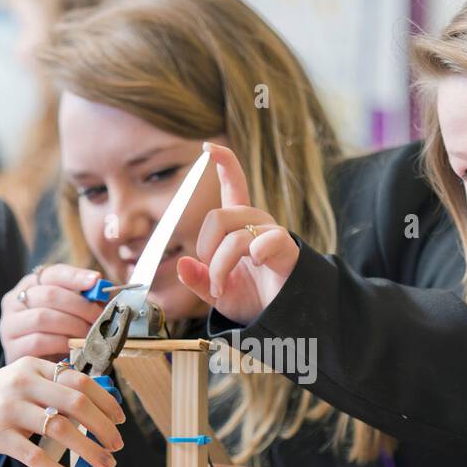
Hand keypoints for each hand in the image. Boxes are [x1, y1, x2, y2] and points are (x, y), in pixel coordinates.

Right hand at [0, 264, 102, 362]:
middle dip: (80, 306)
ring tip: (90, 334)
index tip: (96, 281)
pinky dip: (61, 343)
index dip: (75, 276)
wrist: (42, 368)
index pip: (52, 273)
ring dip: (73, 326)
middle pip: (50, 295)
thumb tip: (103, 289)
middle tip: (99, 319)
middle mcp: (14, 301)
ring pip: (43, 317)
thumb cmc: (60, 335)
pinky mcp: (12, 347)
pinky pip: (38, 341)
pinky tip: (75, 347)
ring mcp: (10, 324)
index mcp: (31, 285)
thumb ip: (86, 300)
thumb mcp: (73, 313)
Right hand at [0, 355, 124, 466]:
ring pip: (61, 429)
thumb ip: (51, 389)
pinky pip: (35, 456)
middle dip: (104, 426)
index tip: (120, 419)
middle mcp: (20, 382)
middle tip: (116, 445)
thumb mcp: (18, 386)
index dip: (106, 401)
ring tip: (103, 464)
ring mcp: (7, 408)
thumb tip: (98, 403)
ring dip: (89, 450)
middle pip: (76, 402)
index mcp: (30, 367)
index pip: (80, 380)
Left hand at [176, 142, 299, 323]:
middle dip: (206, 251)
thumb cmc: (252, 300)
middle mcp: (255, 223)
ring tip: (221, 288)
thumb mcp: (216, 293)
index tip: (209, 147)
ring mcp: (271, 233)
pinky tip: (256, 262)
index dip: (224, 163)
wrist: (281, 319)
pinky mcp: (286, 247)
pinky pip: (265, 240)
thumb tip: (181, 264)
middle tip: (211, 280)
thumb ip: (198, 279)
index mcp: (239, 226)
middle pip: (218, 216)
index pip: (234, 186)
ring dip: (220, 265)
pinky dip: (255, 251)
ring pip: (233, 234)